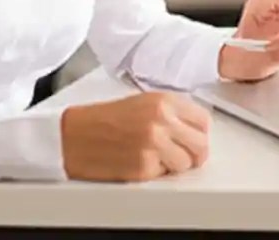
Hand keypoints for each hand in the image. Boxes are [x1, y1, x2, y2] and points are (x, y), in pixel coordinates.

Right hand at [61, 91, 210, 181]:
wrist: (74, 135)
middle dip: (194, 154)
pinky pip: (164, 175)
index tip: (192, 139)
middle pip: (201, 145)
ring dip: (174, 166)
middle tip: (181, 155)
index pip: (203, 121)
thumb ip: (172, 113)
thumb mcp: (143, 102)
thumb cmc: (103, 119)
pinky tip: (138, 161)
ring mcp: (153, 145)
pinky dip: (155, 173)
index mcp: (164, 102)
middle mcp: (162, 121)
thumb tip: (195, 130)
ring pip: (186, 164)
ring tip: (155, 158)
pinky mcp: (143, 167)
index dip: (199, 134)